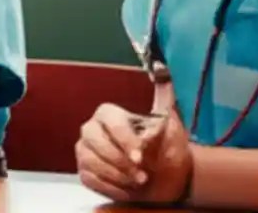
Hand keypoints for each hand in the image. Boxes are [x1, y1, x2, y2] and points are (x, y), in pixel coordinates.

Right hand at [76, 103, 192, 204]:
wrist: (169, 179)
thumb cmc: (168, 151)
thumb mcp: (171, 124)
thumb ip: (164, 98)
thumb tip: (160, 67)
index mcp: (109, 114)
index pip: (110, 121)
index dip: (124, 139)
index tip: (140, 157)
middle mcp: (92, 130)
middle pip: (94, 141)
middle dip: (119, 161)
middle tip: (142, 175)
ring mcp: (86, 151)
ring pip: (90, 161)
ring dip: (117, 176)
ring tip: (139, 182)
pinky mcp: (85, 171)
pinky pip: (90, 179)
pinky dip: (111, 187)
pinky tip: (128, 189)